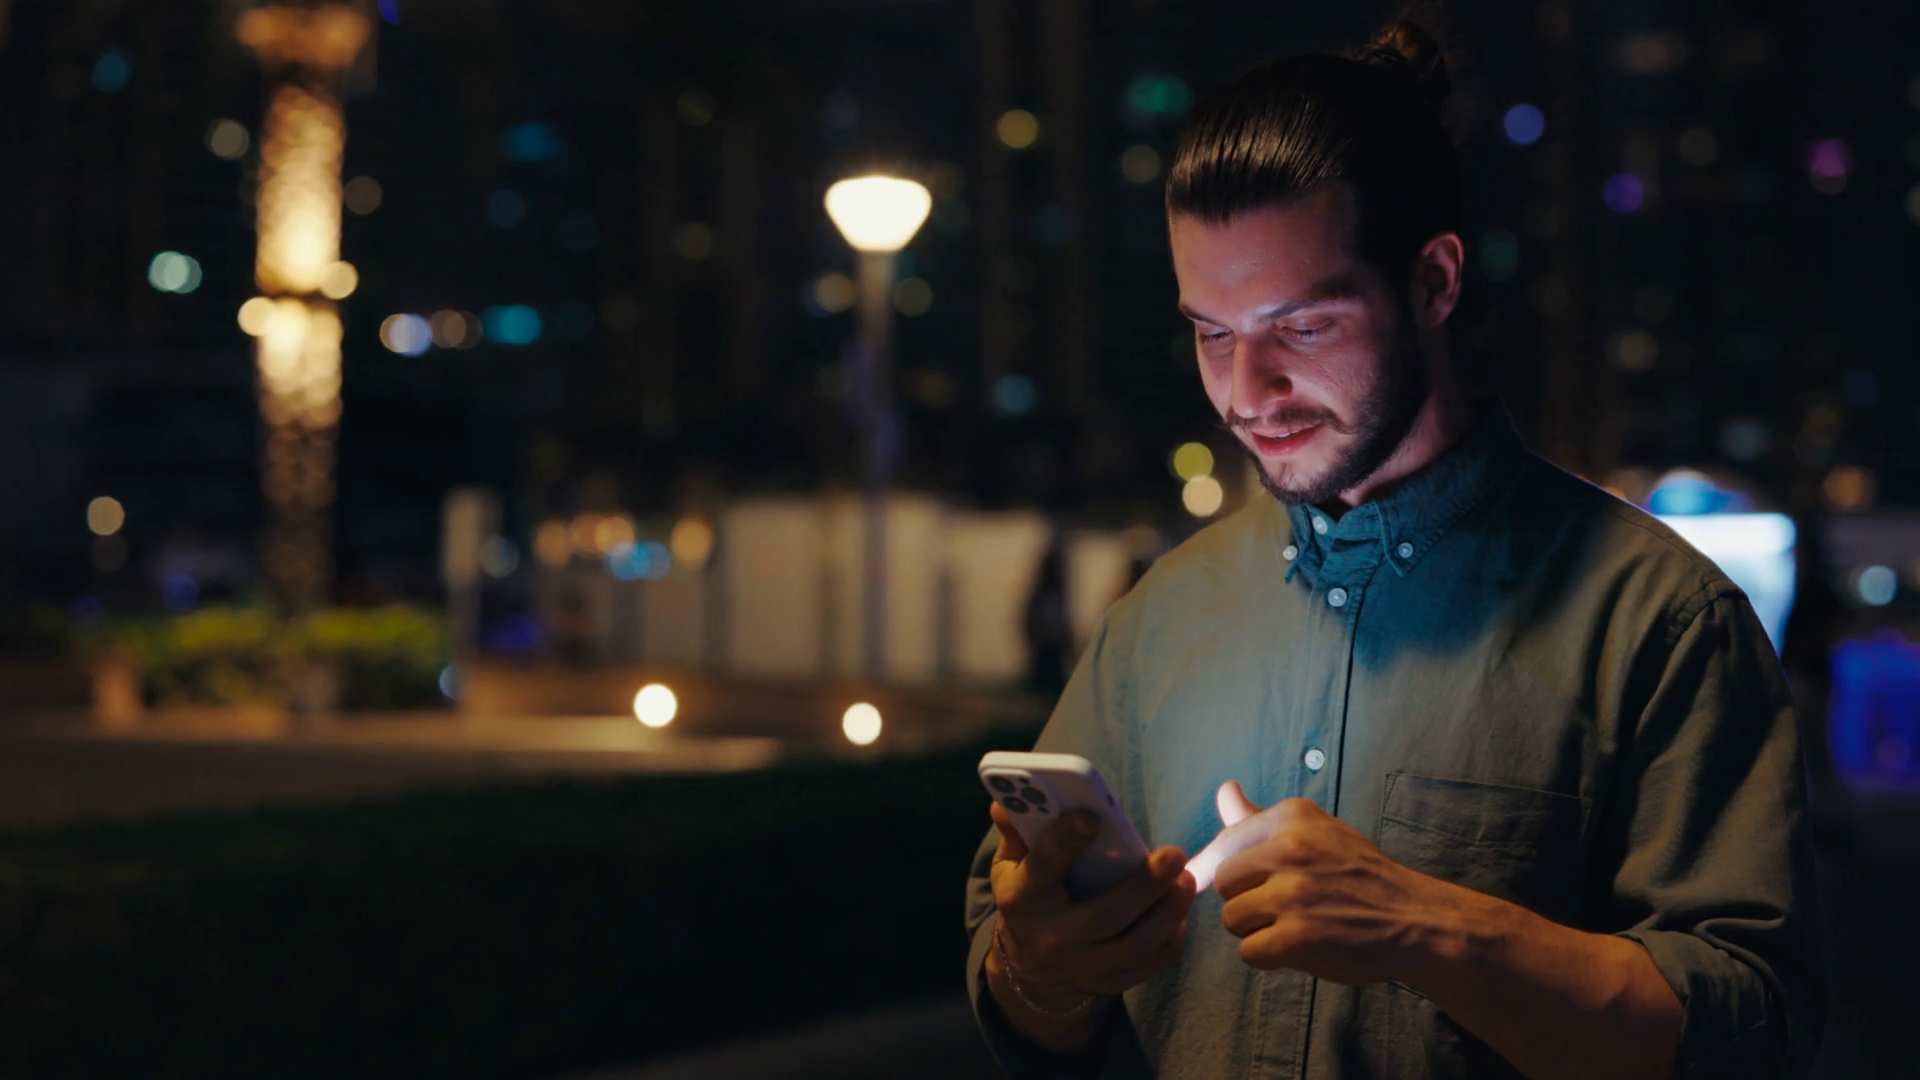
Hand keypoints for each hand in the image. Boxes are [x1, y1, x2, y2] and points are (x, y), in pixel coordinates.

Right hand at [987, 801, 1196, 1001]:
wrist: (1031, 968)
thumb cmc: (1029, 898)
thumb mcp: (1011, 865)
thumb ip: (1018, 832)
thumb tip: (1007, 801)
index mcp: (1023, 899)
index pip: (1042, 869)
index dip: (1065, 841)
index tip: (1093, 816)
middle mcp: (1052, 938)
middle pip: (1105, 916)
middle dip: (1144, 885)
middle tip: (1174, 855)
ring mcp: (1082, 967)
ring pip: (1134, 945)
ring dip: (1167, 912)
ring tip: (1186, 880)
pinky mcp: (1108, 982)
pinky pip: (1148, 965)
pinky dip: (1171, 938)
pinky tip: (1180, 911)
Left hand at [1205, 781, 1452, 984]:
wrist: (1415, 920)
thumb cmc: (1360, 875)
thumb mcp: (1316, 831)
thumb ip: (1261, 818)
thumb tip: (1224, 790)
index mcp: (1292, 818)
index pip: (1226, 840)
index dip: (1215, 866)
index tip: (1220, 881)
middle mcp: (1290, 849)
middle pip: (1223, 882)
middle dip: (1244, 898)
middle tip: (1278, 905)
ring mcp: (1294, 894)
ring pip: (1231, 918)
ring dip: (1254, 929)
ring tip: (1290, 925)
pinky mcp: (1298, 937)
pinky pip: (1248, 951)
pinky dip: (1267, 957)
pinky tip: (1295, 948)